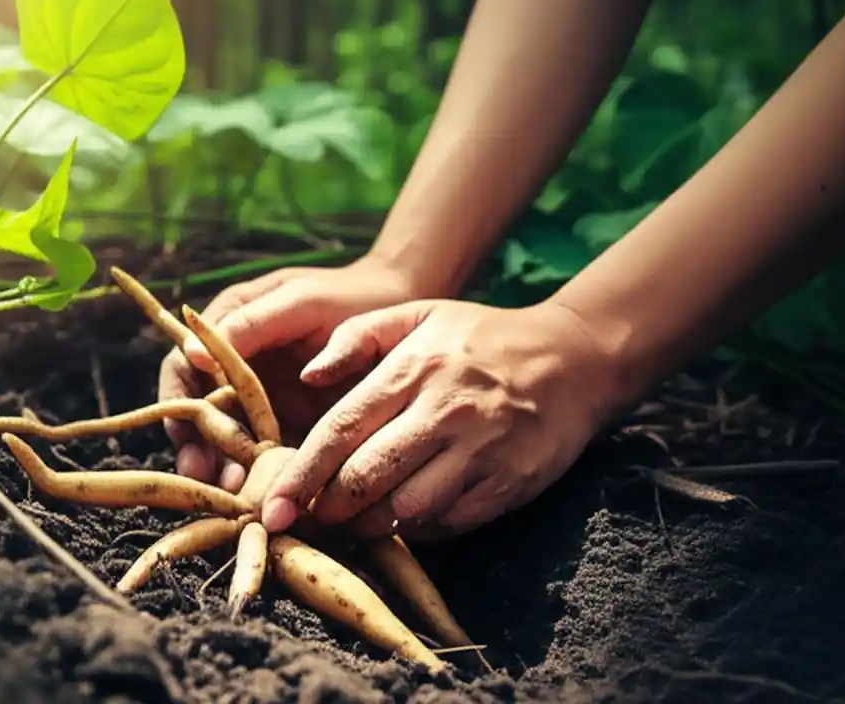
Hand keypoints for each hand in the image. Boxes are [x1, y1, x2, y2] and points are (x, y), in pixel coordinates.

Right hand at [158, 254, 433, 491]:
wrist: (401, 308)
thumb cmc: (348, 296)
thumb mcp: (299, 302)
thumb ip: (249, 325)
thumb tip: (192, 354)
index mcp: (227, 328)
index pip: (182, 371)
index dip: (179, 409)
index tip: (189, 442)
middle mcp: (235, 367)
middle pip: (198, 415)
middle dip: (198, 451)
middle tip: (208, 484)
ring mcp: (261, 398)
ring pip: (228, 440)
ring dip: (226, 469)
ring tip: (237, 497)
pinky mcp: (288, 424)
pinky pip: (266, 454)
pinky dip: (262, 476)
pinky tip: (269, 495)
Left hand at [259, 298, 624, 539]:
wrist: (573, 359)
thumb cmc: (480, 338)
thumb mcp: (417, 314)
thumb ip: (355, 338)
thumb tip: (307, 374)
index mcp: (412, 369)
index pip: (341, 430)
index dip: (300, 475)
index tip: (271, 508)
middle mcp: (443, 411)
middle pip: (365, 477)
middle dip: (325, 509)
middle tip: (304, 523)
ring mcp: (479, 451)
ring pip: (405, 508)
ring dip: (367, 526)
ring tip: (349, 524)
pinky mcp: (509, 483)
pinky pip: (448, 522)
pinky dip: (417, 529)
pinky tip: (403, 518)